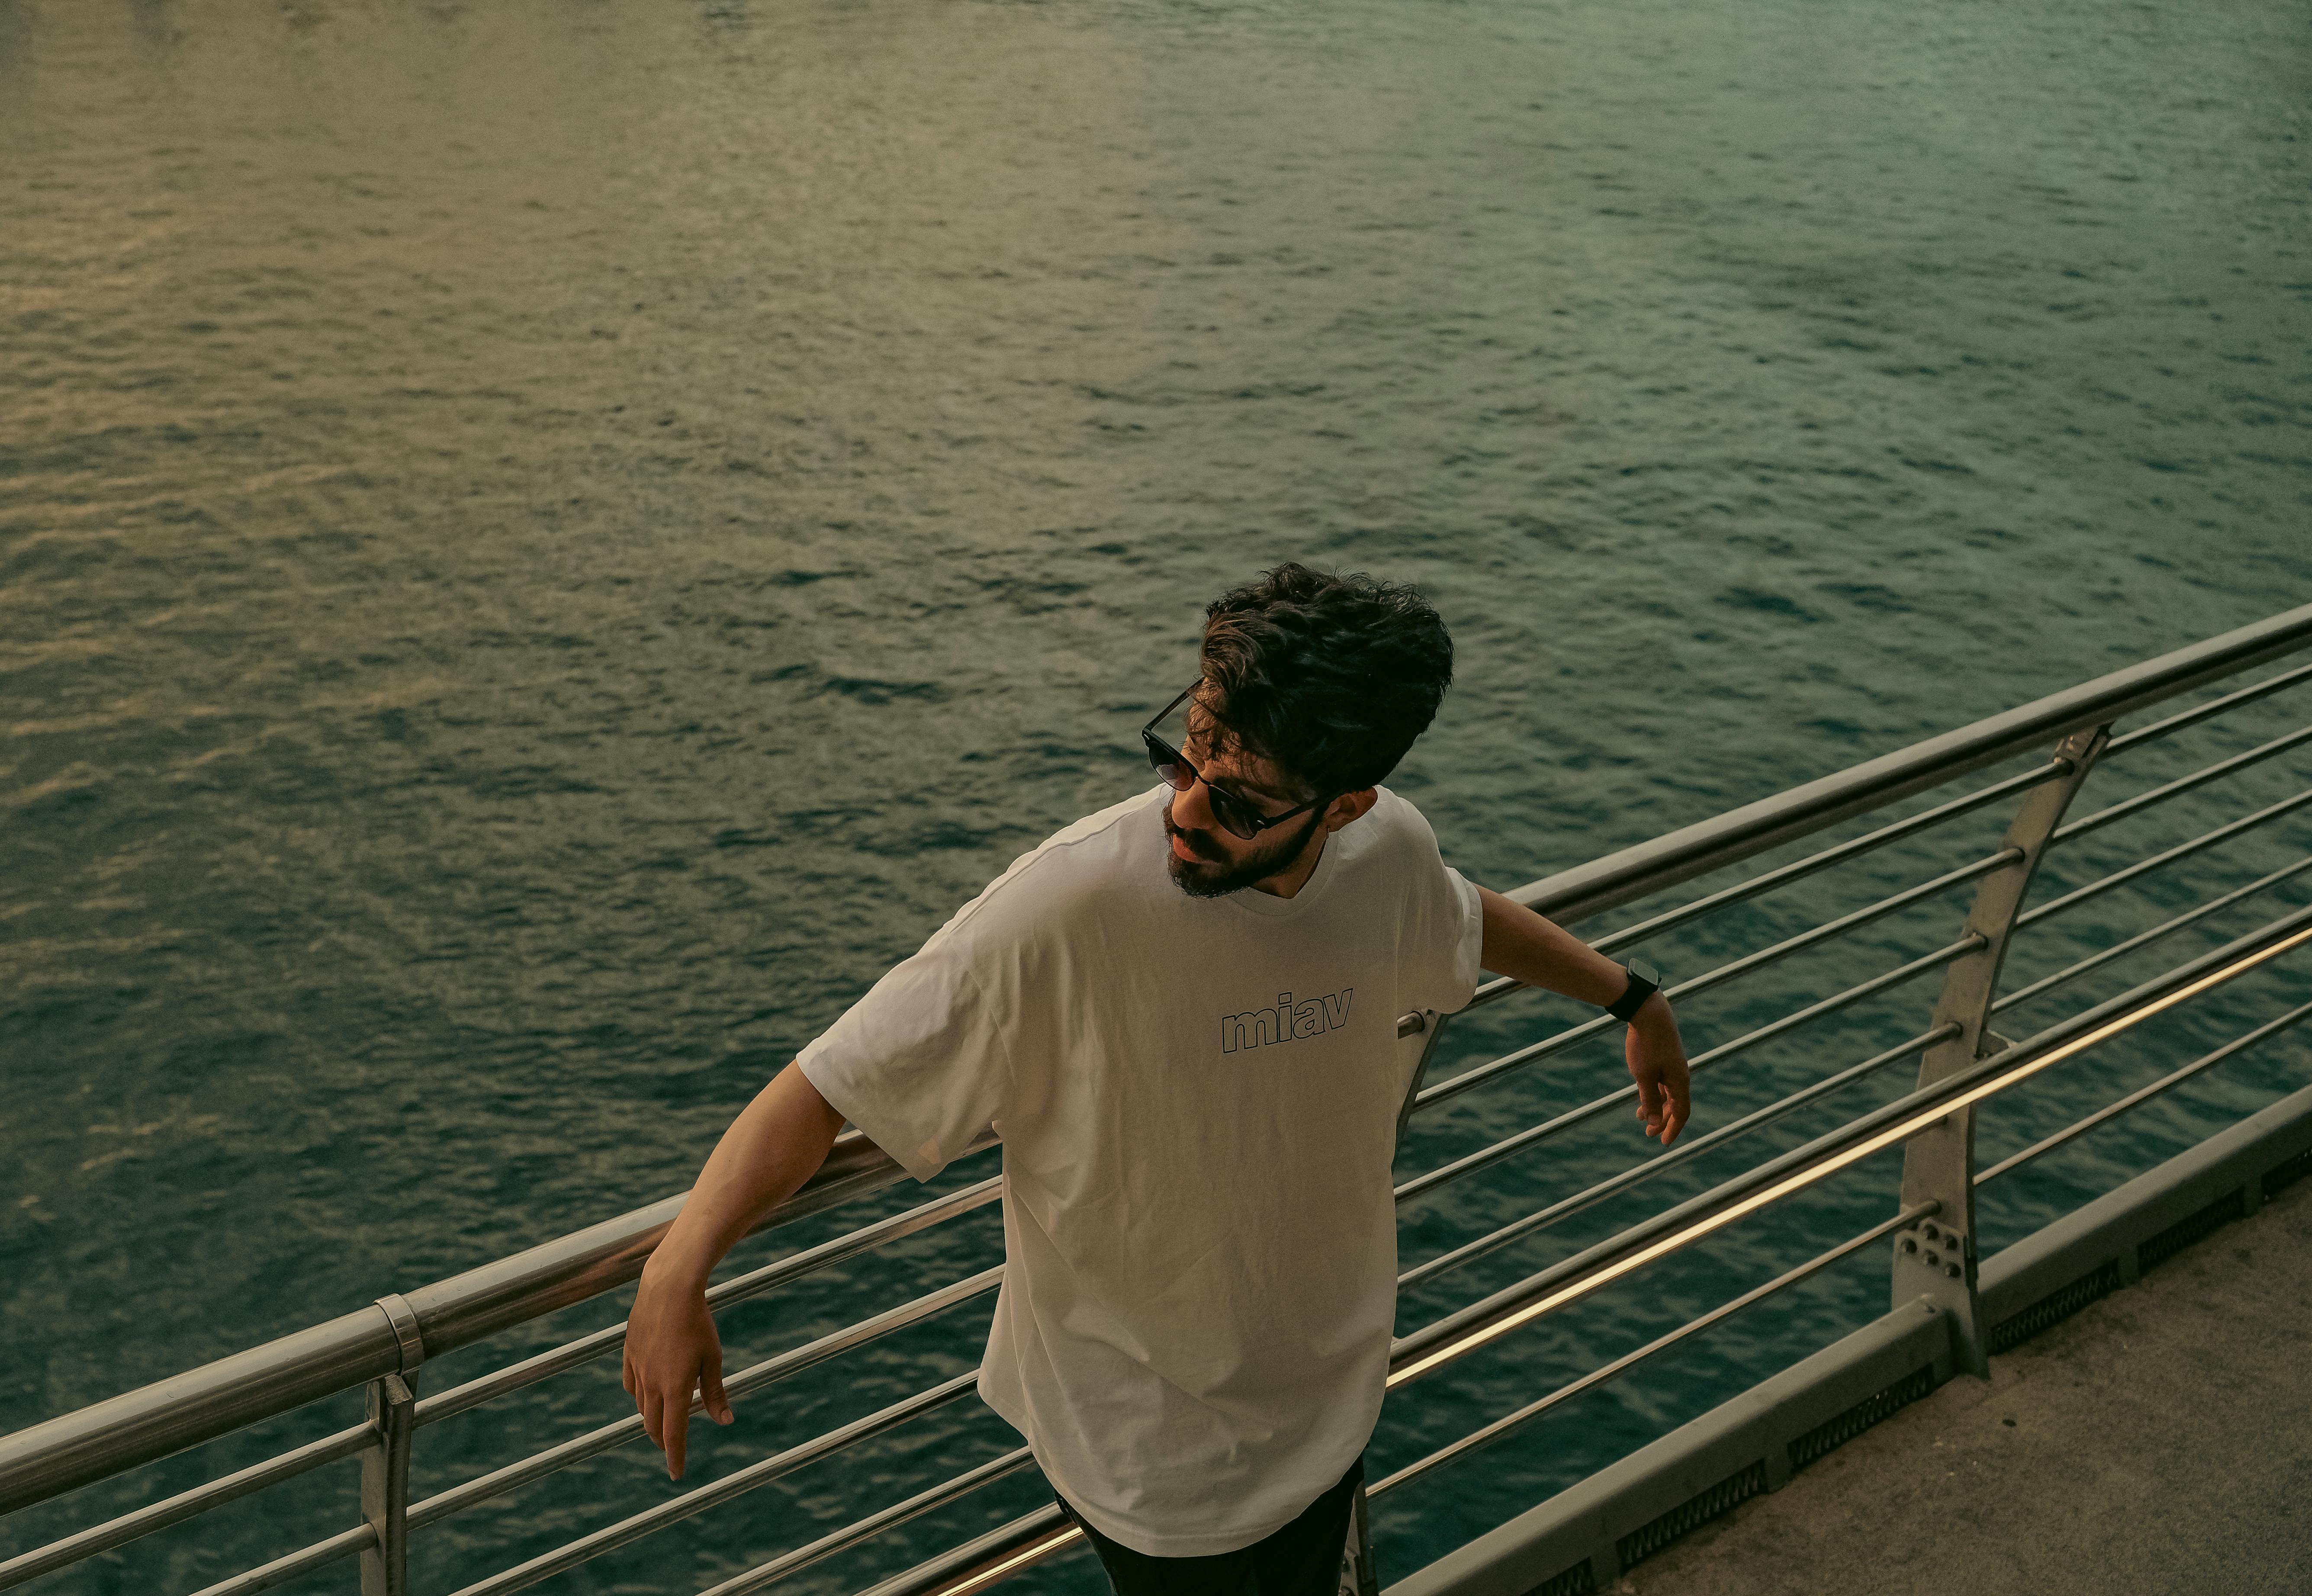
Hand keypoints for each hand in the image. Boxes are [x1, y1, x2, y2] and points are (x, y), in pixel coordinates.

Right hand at [621, 1260, 733, 1480]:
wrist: (668, 1288)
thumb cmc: (698, 1322)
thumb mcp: (713, 1358)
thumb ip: (716, 1392)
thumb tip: (725, 1421)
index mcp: (676, 1388)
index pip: (674, 1434)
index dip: (675, 1456)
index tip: (677, 1474)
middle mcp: (652, 1383)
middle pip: (653, 1424)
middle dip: (662, 1440)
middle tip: (671, 1448)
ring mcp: (637, 1368)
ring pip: (640, 1405)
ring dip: (651, 1418)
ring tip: (661, 1422)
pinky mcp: (629, 1353)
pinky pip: (630, 1383)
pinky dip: (638, 1395)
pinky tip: (644, 1393)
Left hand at [1625, 996, 1690, 1146]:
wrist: (1647, 1010)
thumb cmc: (1645, 1043)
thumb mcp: (1644, 1075)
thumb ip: (1650, 1100)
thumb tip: (1654, 1123)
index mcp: (1680, 1081)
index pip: (1681, 1112)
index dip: (1673, 1129)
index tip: (1663, 1142)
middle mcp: (1680, 1074)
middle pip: (1676, 1104)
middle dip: (1663, 1120)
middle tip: (1648, 1134)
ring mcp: (1673, 1065)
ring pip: (1668, 1092)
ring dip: (1657, 1106)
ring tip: (1640, 1118)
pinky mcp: (1665, 1056)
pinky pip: (1663, 1081)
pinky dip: (1654, 1091)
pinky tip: (1642, 1094)